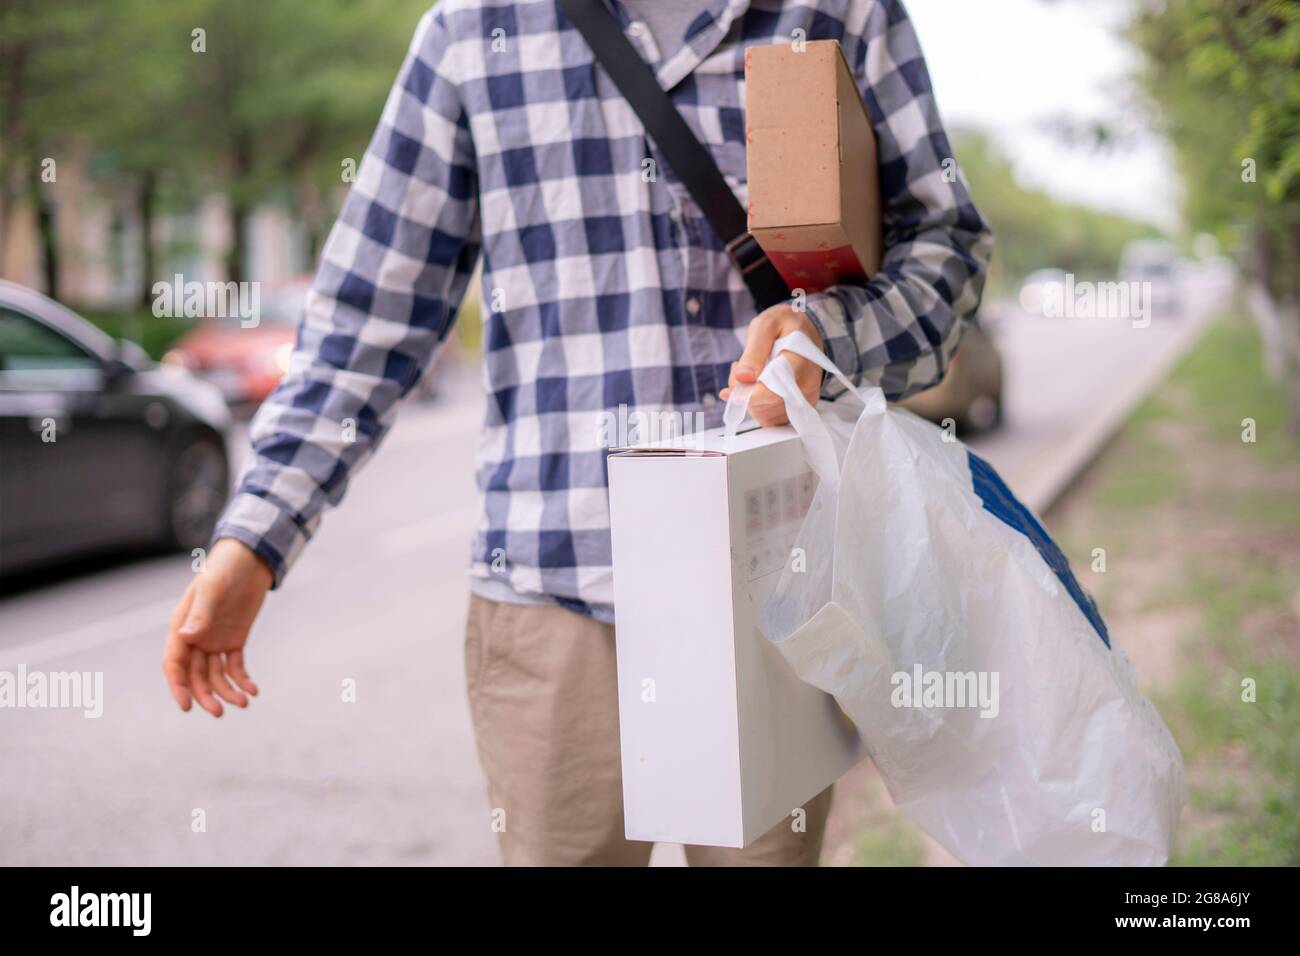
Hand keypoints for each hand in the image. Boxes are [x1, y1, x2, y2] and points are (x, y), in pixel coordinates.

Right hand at [162, 538, 271, 716]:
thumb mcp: (212, 589)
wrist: (250, 559)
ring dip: (227, 691)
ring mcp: (214, 640)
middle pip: (194, 675)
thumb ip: (200, 614)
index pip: (174, 663)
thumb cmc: (224, 569)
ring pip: (215, 675)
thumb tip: (186, 638)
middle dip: (205, 695)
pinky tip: (253, 690)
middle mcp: (194, 638)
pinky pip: (235, 666)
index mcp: (181, 627)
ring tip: (244, 702)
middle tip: (220, 712)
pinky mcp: (234, 640)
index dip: (178, 686)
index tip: (187, 706)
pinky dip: (242, 679)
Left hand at [720, 305, 824, 426]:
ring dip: (748, 397)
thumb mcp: (765, 326)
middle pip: (765, 404)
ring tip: (752, 372)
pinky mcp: (798, 409)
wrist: (808, 331)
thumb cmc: (785, 326)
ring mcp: (804, 400)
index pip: (775, 389)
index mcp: (800, 362)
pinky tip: (758, 386)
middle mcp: (807, 385)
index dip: (749, 395)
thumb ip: (753, 351)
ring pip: (764, 413)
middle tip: (740, 367)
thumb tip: (742, 377)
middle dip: (744, 390)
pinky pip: (769, 418)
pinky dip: (756, 405)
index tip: (728, 392)